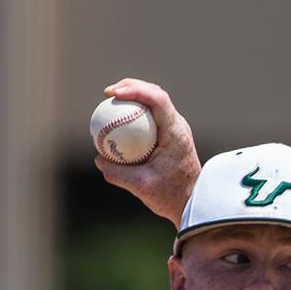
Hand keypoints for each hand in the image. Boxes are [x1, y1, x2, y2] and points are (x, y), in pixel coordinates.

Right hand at [94, 78, 201, 226]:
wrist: (191, 203)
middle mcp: (178, 126)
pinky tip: (117, 119)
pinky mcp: (170, 135)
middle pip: (155, 93)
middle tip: (108, 92)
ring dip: (133, 96)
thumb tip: (99, 158)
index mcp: (176, 133)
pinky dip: (134, 113)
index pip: (158, 99)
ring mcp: (175, 129)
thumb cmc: (171, 196)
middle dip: (130, 86)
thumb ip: (117, 173)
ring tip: (111, 100)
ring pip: (154, 102)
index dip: (135, 89)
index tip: (113, 94)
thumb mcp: (141, 187)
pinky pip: (151, 117)